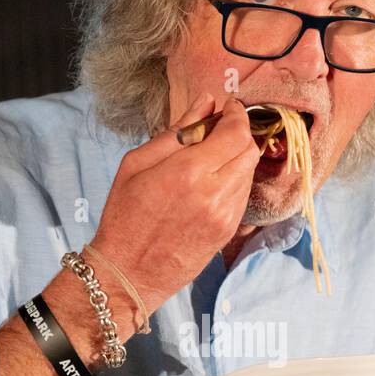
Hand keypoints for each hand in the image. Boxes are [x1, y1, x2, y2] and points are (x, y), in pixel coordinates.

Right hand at [90, 93, 260, 314]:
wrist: (128, 272)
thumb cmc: (125, 216)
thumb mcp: (137, 163)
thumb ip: (176, 131)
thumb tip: (206, 103)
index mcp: (189, 172)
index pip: (235, 132)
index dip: (237, 114)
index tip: (228, 107)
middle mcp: (214, 193)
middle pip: (249, 150)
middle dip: (239, 133)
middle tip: (220, 129)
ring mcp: (225, 216)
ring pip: (249, 173)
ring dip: (237, 157)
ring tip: (210, 158)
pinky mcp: (228, 232)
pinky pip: (242, 195)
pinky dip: (234, 180)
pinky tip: (211, 183)